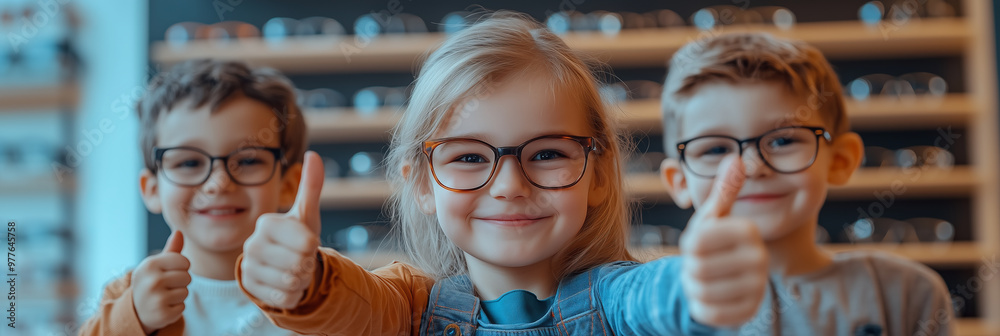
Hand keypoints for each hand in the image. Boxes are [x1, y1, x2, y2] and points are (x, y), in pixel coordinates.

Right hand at [133, 230, 190, 334]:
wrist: (136, 309)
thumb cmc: (151, 281)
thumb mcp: (156, 265)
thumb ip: (171, 250)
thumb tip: (180, 232)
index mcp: (150, 264)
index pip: (184, 261)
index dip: (181, 267)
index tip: (170, 271)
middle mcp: (151, 281)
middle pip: (187, 277)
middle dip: (180, 282)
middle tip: (166, 286)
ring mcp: (156, 299)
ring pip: (186, 292)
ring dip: (179, 295)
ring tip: (164, 296)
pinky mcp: (162, 315)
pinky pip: (183, 307)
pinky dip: (176, 308)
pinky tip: (164, 306)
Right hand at [241, 151, 323, 308]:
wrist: (282, 264)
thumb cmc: (297, 237)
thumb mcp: (307, 213)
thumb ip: (311, 185)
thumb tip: (313, 154)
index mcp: (266, 223)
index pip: (307, 242)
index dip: (314, 246)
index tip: (307, 242)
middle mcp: (252, 244)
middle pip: (299, 264)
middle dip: (307, 265)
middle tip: (300, 259)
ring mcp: (248, 268)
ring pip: (291, 282)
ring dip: (301, 280)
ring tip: (294, 270)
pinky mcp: (249, 289)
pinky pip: (285, 298)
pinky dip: (293, 295)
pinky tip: (286, 285)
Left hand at [679, 156, 768, 326]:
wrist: (718, 281)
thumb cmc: (711, 244)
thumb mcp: (713, 217)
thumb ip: (723, 192)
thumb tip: (735, 158)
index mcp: (749, 231)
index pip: (697, 241)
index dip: (689, 244)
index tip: (699, 245)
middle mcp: (760, 259)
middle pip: (697, 267)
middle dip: (690, 267)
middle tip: (700, 265)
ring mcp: (757, 289)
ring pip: (700, 290)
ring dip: (693, 287)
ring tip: (704, 280)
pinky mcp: (747, 313)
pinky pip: (707, 312)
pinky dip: (699, 306)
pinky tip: (709, 297)